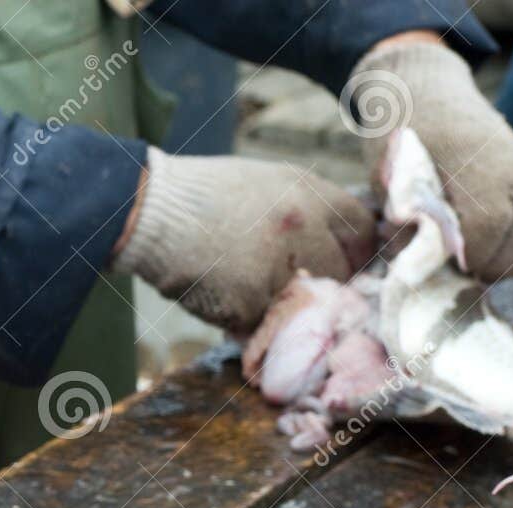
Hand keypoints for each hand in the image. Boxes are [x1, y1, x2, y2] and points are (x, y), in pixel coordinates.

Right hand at [111, 148, 375, 332]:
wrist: (150, 211)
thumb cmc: (199, 194)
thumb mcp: (262, 181)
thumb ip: (301, 207)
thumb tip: (330, 240)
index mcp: (306, 192)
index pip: (362, 229)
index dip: (358, 250)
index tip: (347, 262)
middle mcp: (301, 227)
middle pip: (339, 272)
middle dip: (323, 281)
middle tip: (295, 284)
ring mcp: (277, 266)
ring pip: (300, 301)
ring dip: (280, 302)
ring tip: (248, 287)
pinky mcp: (250, 301)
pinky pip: (261, 321)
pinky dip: (245, 317)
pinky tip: (222, 296)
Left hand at [352, 33, 512, 280]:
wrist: (427, 87)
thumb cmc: (399, 132)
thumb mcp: (385, 173)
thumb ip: (402, 217)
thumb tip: (417, 263)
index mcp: (468, 158)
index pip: (488, 222)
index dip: (471, 256)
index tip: (450, 268)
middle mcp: (506, 162)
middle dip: (493, 265)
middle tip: (462, 275)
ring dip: (511, 257)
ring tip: (477, 266)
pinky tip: (489, 250)